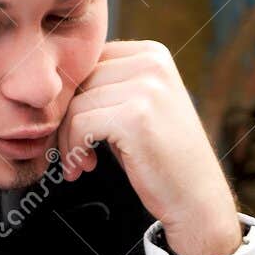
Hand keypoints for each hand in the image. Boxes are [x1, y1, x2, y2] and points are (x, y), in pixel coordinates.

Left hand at [57, 40, 241, 254]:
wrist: (197, 199)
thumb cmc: (162, 158)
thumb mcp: (138, 108)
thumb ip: (108, 87)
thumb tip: (57, 82)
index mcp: (153, 54)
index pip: (90, 61)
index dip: (74, 96)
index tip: (75, 130)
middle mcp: (152, 63)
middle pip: (80, 81)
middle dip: (66, 119)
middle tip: (72, 153)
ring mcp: (146, 88)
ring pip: (76, 104)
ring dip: (68, 139)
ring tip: (80, 163)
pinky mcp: (135, 117)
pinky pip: (80, 124)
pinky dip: (72, 149)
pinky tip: (84, 167)